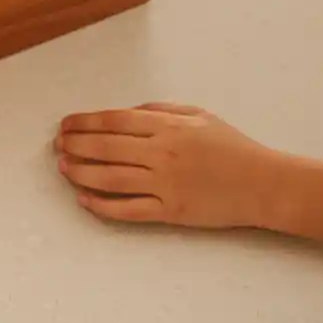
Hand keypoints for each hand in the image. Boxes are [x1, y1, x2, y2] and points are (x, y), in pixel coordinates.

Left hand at [54, 103, 280, 228]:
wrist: (265, 184)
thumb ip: (160, 111)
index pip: (113, 121)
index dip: (84, 122)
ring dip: (80, 173)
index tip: (65, 124)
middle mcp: (162, 153)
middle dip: (75, 145)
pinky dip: (102, 206)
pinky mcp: (170, 211)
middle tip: (57, 145)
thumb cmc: (233, 147)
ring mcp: (165, 184)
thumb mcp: (199, 116)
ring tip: (63, 168)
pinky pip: (128, 210)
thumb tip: (127, 111)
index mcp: (168, 127)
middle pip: (105, 148)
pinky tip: (84, 200)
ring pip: (110, 178)